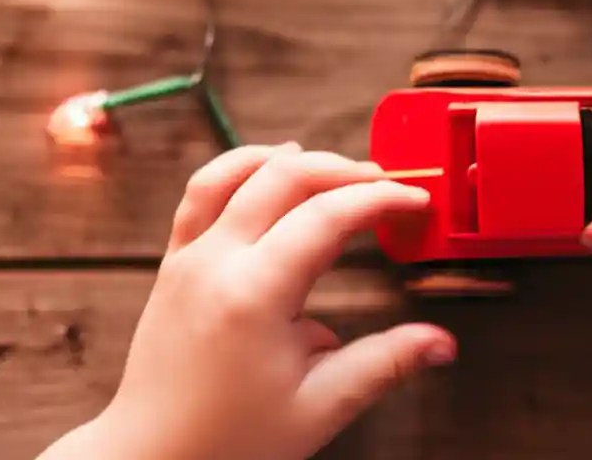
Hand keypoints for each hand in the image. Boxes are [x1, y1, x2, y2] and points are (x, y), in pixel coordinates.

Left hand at [40, 145, 455, 459]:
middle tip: (387, 184)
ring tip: (332, 167)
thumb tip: (441, 343)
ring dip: (290, 160)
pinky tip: (268, 175)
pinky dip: (239, 171)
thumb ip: (384, 364)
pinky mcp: (173, 265)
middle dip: (344, 170)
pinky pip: (201, 194)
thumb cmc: (228, 440)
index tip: (415, 203)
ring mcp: (187, 258)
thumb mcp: (319, 407)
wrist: (150, 459)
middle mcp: (215, 263)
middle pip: (284, 176)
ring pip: (234, 172)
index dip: (380, 200)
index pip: (327, 216)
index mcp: (253, 295)